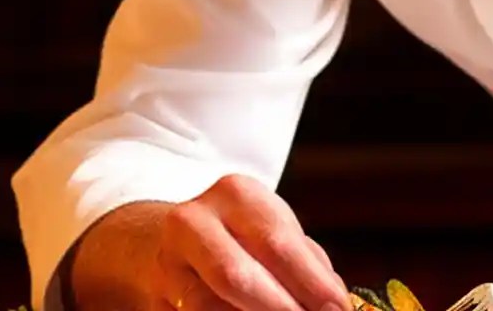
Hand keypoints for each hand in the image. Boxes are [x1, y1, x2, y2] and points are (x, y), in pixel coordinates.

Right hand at [69, 174, 351, 310]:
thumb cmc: (244, 237)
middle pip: (237, 276)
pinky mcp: (155, 298)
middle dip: (282, 309)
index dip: (312, 284)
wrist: (171, 237)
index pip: (277, 243)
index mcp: (235, 194)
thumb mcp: (278, 232)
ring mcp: (166, 262)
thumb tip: (334, 302)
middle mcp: (192, 222)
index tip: (337, 309)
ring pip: (210, 307)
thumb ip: (308, 264)